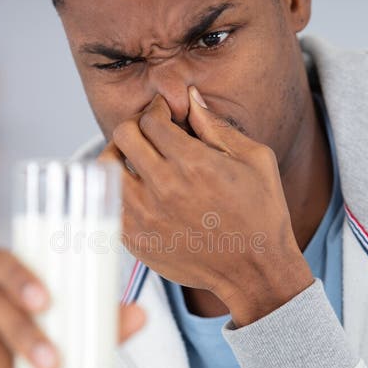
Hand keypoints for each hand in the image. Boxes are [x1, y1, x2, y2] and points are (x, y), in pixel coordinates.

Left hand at [99, 88, 312, 325]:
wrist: (254, 271)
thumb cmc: (261, 214)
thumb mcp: (254, 160)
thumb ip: (217, 126)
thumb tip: (191, 96)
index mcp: (194, 163)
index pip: (151, 119)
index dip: (157, 109)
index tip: (164, 114)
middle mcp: (164, 187)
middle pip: (123, 135)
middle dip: (135, 126)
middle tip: (147, 132)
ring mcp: (146, 216)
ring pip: (106, 167)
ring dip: (118, 156)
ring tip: (135, 158)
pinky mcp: (136, 239)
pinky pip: (109, 200)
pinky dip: (118, 189)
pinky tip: (137, 189)